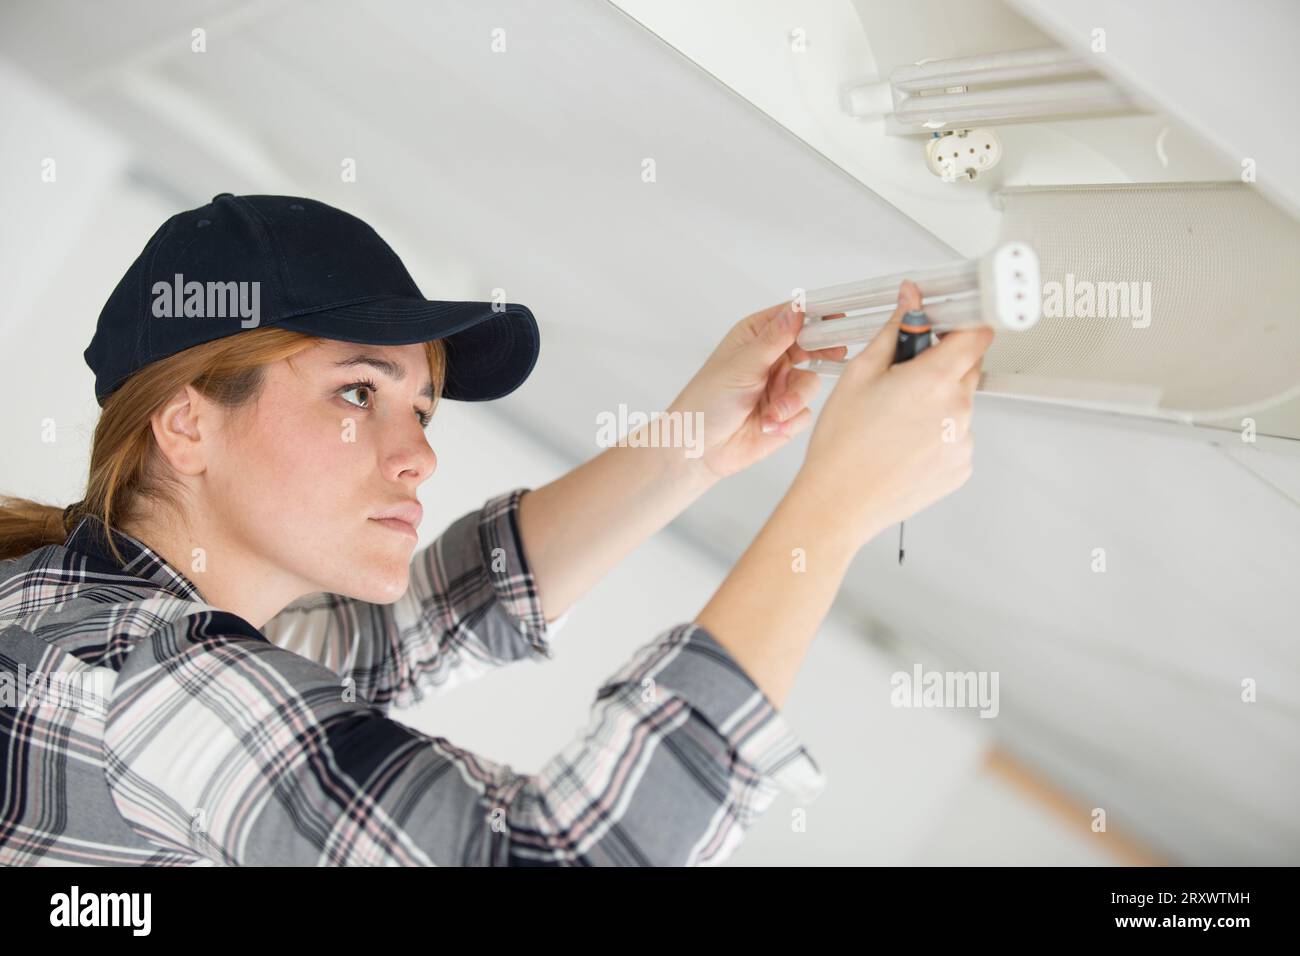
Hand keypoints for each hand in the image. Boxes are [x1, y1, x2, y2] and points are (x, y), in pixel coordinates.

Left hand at [663, 300, 849, 480]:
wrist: (700, 448)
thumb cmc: (707, 401)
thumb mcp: (742, 365)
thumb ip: (774, 339)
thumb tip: (797, 309)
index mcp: (757, 337)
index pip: (793, 317)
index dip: (816, 314)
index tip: (838, 316)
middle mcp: (772, 359)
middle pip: (812, 346)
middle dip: (822, 353)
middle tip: (835, 353)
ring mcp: (781, 386)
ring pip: (811, 383)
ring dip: (794, 399)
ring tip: (774, 412)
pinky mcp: (787, 414)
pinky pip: (806, 411)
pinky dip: (790, 419)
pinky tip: (770, 425)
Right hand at [790, 280, 994, 545]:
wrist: (839, 502)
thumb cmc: (842, 446)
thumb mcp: (859, 374)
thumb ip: (893, 331)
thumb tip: (910, 303)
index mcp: (934, 380)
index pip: (977, 333)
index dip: (962, 324)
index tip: (948, 325)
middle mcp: (958, 409)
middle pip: (969, 367)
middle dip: (943, 364)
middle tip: (904, 379)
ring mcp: (963, 441)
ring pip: (961, 404)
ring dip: (938, 402)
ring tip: (895, 422)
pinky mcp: (961, 466)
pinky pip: (957, 437)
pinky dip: (937, 434)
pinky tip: (903, 444)